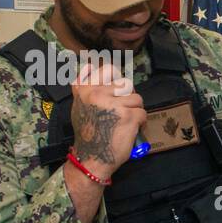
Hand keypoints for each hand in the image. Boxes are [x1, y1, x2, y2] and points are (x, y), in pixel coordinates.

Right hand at [68, 60, 144, 176]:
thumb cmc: (87, 133)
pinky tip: (132, 129)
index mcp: (84, 89)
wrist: (92, 157)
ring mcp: (113, 104)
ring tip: (127, 121)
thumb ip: (84, 87)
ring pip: (136, 98)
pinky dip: (141, 122)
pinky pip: (142, 112)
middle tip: (123, 110)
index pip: (108, 69)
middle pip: (126, 84)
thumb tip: (89, 65)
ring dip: (135, 110)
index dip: (116, 78)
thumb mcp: (78, 105)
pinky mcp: (128, 116)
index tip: (117, 90)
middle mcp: (97, 93)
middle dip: (128, 96)